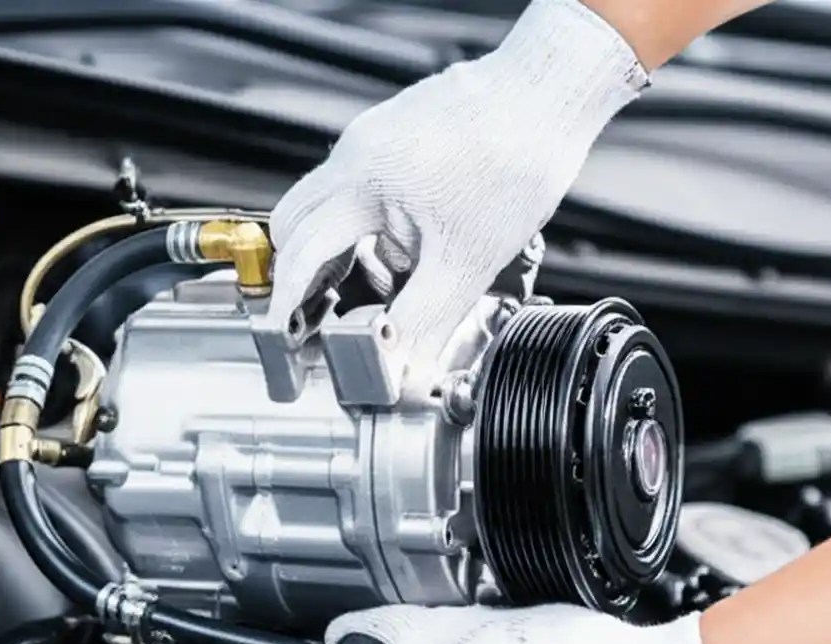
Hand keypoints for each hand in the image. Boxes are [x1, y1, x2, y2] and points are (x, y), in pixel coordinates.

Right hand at [266, 0, 648, 397]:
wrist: (550, 91)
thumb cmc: (518, 154)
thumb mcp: (468, 258)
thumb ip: (424, 317)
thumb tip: (399, 367)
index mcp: (360, 183)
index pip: (299, 252)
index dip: (285, 300)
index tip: (280, 332)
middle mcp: (356, 155)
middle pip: (296, 222)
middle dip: (301, 270)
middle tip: (318, 310)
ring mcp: (373, 139)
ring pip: (330, 203)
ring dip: (342, 248)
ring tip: (379, 283)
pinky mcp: (397, 134)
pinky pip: (363, 185)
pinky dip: (372, 223)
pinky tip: (413, 244)